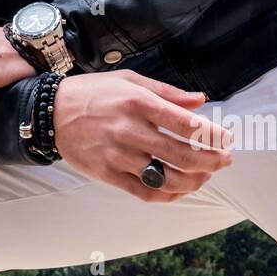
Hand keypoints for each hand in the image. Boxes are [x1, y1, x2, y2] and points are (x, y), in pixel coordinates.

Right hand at [52, 70, 233, 202]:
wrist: (51, 112)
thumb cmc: (93, 93)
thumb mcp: (130, 80)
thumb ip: (167, 92)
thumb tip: (200, 100)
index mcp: (137, 103)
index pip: (185, 123)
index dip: (211, 135)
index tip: (226, 138)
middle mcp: (129, 130)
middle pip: (181, 154)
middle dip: (211, 160)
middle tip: (225, 160)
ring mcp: (118, 155)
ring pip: (166, 178)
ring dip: (194, 181)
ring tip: (205, 176)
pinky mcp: (107, 174)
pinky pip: (145, 192)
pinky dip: (168, 195)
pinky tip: (180, 189)